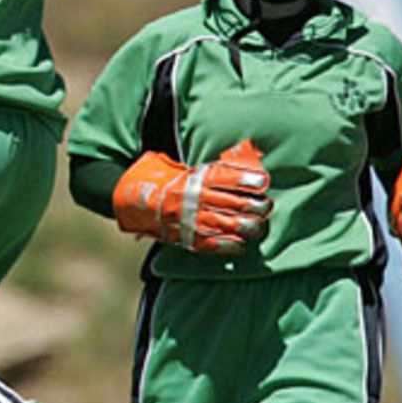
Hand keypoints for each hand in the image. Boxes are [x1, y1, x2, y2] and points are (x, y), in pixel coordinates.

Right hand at [113, 139, 271, 255]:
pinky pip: (212, 244)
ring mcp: (190, 220)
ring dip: (247, 226)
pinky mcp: (186, 238)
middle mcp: (194, 199)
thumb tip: (240, 157)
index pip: (225, 178)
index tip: (262, 183)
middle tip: (265, 206)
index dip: (245, 181)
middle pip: (232, 203)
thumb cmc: (164, 181)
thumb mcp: (182, 167)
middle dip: (254, 206)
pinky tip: (241, 244)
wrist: (135, 202)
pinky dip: (229, 245)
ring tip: (257, 225)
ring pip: (227, 225)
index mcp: (193, 179)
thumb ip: (208, 168)